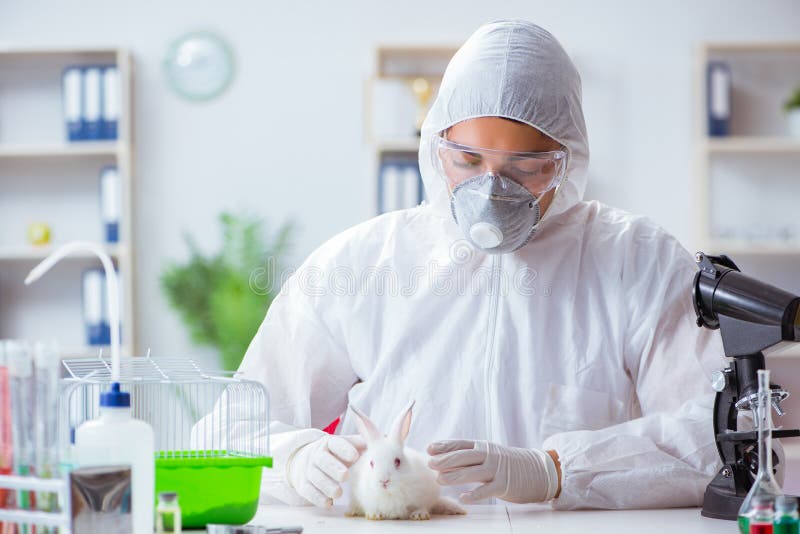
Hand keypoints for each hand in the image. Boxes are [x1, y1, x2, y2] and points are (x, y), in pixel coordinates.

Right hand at [286, 434, 365, 507]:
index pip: (335, 443)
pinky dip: (318, 498)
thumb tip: (382, 440)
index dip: (345, 449)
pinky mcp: (303, 484)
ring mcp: (308, 470)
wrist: (305, 461)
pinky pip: (308, 491)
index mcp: (328, 443)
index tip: (355, 456)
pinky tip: (328, 502)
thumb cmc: (333, 454)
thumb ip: (360, 444)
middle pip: (322, 460)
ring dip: (327, 486)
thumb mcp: (345, 445)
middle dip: (333, 468)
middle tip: (345, 476)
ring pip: (315, 477)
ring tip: (338, 493)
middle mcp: (316, 455)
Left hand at [427, 439, 558, 503]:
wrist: (537, 470)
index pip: (461, 444)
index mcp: (484, 447)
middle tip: (430, 463)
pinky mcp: (504, 485)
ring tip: (439, 480)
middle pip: (464, 456)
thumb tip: (444, 460)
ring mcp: (497, 470)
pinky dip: (474, 494)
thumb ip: (470, 457)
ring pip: (472, 472)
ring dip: (454, 476)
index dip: (445, 446)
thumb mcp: (489, 455)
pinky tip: (463, 498)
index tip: (429, 448)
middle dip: (445, 459)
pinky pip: (487, 490)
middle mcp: (489, 456)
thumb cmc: (508, 464)